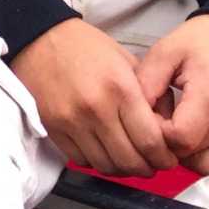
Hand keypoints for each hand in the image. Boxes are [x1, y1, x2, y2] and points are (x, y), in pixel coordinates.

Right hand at [9, 20, 178, 176]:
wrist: (40, 38)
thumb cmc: (85, 47)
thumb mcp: (126, 60)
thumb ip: (149, 94)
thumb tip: (167, 128)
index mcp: (120, 88)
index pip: (150, 141)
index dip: (164, 158)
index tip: (168, 159)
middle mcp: (97, 108)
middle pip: (130, 161)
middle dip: (147, 168)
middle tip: (152, 164)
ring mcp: (72, 121)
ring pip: (106, 166)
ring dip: (122, 170)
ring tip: (128, 160)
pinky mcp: (54, 128)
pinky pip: (81, 161)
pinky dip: (96, 162)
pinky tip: (103, 152)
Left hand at [137, 15, 208, 173]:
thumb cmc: (202, 40)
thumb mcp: (165, 51)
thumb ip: (146, 83)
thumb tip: (132, 115)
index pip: (180, 138)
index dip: (157, 134)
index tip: (149, 116)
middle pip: (191, 154)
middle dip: (168, 144)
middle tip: (161, 119)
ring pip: (207, 164)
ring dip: (186, 152)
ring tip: (178, 125)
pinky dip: (204, 153)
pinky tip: (194, 130)